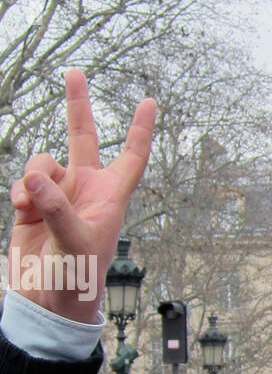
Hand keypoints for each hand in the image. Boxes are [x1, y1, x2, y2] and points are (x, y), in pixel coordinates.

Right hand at [8, 71, 155, 321]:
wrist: (48, 301)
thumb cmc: (76, 278)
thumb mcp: (72, 243)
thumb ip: (54, 208)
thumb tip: (35, 177)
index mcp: (110, 198)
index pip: (131, 157)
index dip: (140, 130)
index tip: (149, 101)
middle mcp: (86, 190)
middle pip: (84, 139)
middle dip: (78, 106)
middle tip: (76, 72)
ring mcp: (58, 195)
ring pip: (43, 162)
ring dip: (34, 177)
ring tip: (31, 206)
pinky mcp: (33, 204)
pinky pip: (24, 181)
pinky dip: (21, 192)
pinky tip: (23, 212)